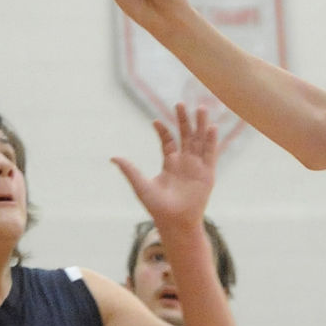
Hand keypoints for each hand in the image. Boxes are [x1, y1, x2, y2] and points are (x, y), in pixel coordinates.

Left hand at [111, 105, 217, 234]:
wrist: (175, 222)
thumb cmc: (158, 207)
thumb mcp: (141, 185)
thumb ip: (130, 170)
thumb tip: (113, 157)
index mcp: (170, 163)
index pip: (168, 141)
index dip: (163, 130)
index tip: (155, 121)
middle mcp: (185, 162)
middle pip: (186, 136)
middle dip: (184, 120)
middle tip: (181, 103)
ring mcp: (197, 167)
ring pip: (200, 141)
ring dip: (200, 125)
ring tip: (201, 108)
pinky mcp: (207, 174)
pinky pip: (210, 154)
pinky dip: (211, 141)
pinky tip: (211, 127)